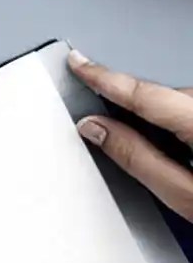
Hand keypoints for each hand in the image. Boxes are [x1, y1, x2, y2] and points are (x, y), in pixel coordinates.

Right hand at [69, 50, 192, 220]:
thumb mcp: (187, 198)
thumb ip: (137, 158)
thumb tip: (97, 128)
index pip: (146, 94)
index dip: (105, 78)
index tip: (81, 64)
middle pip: (170, 97)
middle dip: (141, 111)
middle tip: (113, 130)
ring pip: (189, 101)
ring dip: (171, 120)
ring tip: (180, 161)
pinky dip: (189, 123)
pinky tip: (192, 151)